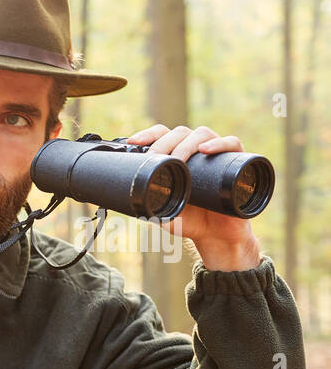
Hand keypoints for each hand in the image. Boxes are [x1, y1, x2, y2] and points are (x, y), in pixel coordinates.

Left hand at [125, 124, 261, 271]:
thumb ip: (148, 203)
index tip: (133, 143)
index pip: (162, 135)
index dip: (148, 135)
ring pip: (202, 134)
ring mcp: (217, 154)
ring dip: (186, 143)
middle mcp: (196, 151)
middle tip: (156, 156)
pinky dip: (219, 143)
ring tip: (178, 158)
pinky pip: (233, 143)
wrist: (215, 236)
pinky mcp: (237, 161)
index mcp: (177, 157)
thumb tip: (130, 199)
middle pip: (180, 132)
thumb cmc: (189, 221)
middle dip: (164, 142)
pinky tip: (205, 150)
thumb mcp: (162, 211)